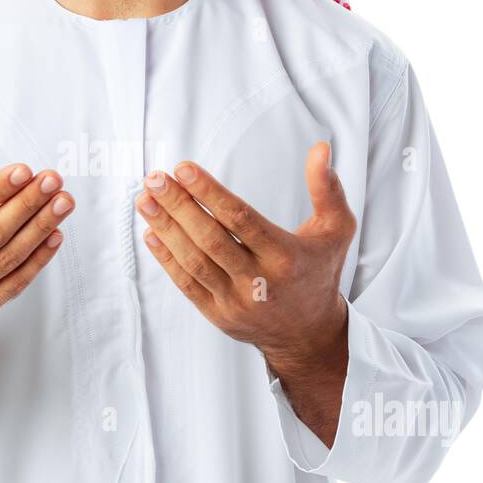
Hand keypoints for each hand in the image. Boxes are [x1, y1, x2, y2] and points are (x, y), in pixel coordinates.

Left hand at [135, 142, 354, 371]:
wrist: (309, 334)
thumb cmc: (319, 272)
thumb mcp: (336, 230)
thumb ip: (327, 189)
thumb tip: (320, 148)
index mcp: (285, 256)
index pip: (240, 219)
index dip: (209, 192)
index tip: (183, 168)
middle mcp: (259, 282)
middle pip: (210, 239)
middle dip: (178, 206)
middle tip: (155, 178)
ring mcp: (235, 301)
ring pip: (193, 262)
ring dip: (165, 229)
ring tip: (145, 199)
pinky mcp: (218, 315)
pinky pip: (186, 285)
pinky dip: (166, 258)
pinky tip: (151, 232)